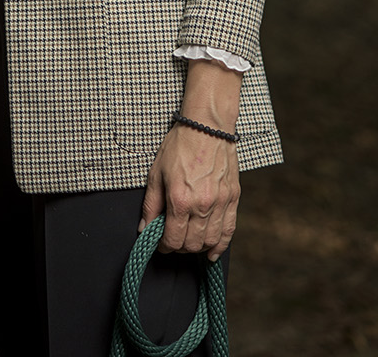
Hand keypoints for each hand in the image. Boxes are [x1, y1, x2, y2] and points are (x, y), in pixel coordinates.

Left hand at [140, 60, 241, 259]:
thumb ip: (150, 205)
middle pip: (191, 244)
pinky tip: (212, 252)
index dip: (163, 246)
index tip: (159, 242)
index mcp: (180, 200)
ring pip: (209, 241)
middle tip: (172, 239)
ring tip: (188, 241)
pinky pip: (228, 231)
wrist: (207, 125)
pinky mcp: (233, 199)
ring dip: (197, 247)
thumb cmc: (179, 145)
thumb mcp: (156, 172)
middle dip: (179, 247)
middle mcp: (202, 206)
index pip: (172, 240)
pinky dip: (220, 246)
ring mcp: (220, 204)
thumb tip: (144, 229)